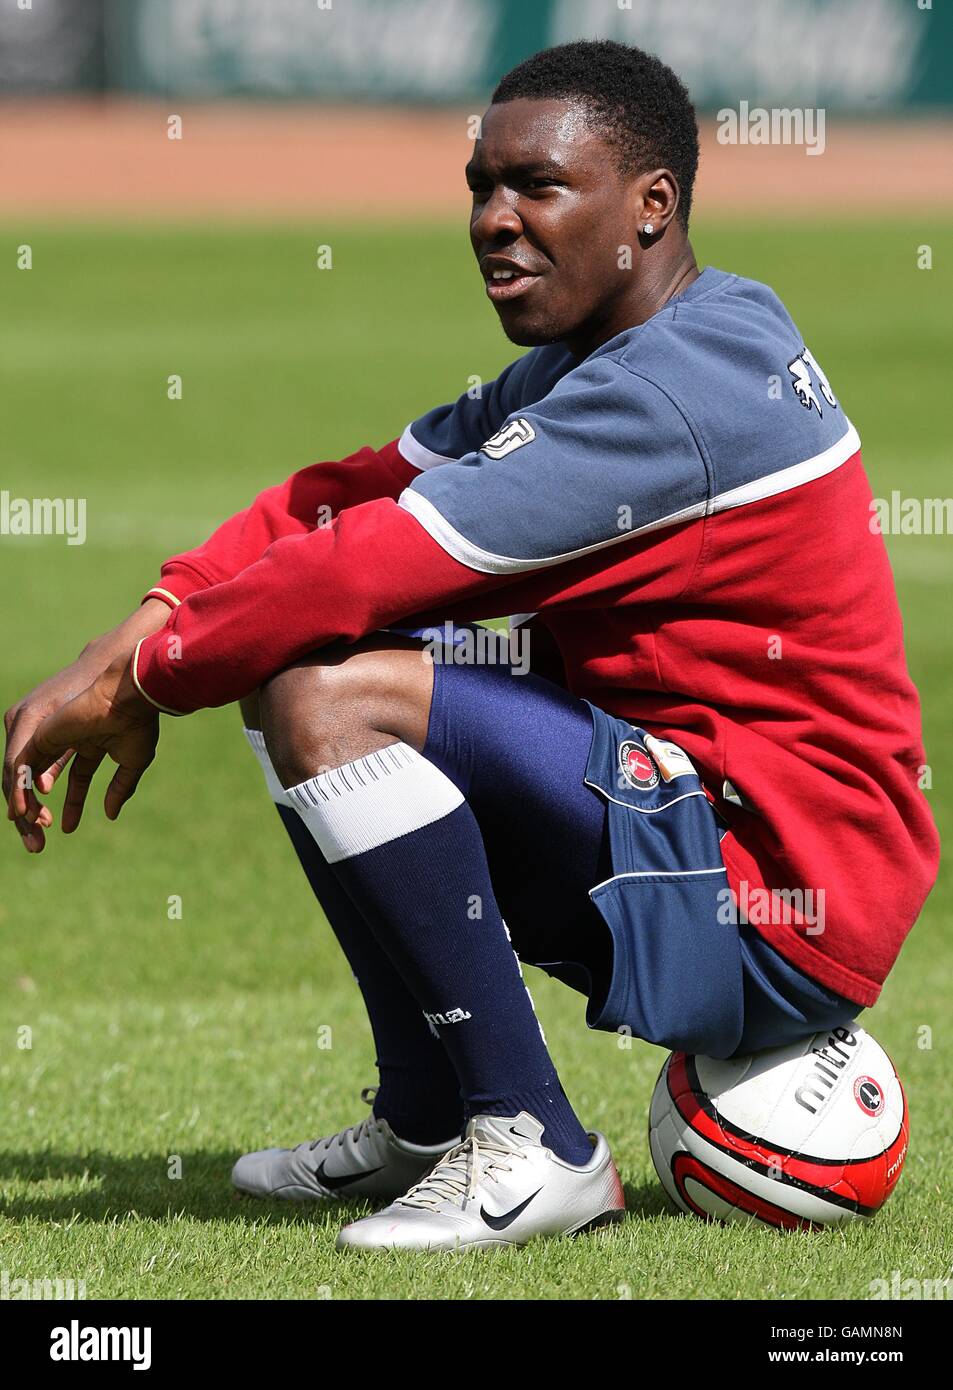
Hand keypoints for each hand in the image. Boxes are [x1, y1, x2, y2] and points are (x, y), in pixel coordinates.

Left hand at [7, 656, 160, 848]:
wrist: (128, 698)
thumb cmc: (136, 724)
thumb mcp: (132, 762)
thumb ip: (120, 788)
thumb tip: (110, 815)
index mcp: (93, 742)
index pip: (77, 777)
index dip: (73, 804)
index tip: (66, 828)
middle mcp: (70, 739)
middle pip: (49, 778)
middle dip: (42, 809)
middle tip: (39, 837)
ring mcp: (53, 735)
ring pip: (31, 774)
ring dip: (26, 802)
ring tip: (29, 826)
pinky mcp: (39, 734)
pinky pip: (22, 766)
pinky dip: (20, 789)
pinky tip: (22, 810)